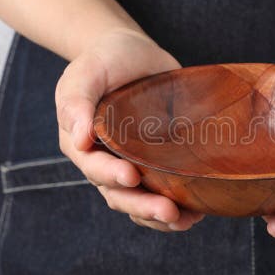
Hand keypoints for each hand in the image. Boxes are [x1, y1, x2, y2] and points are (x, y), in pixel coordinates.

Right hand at [55, 30, 205, 230]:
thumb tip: (80, 139)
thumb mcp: (86, 72)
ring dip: (160, 217)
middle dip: (143, 206)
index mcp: (81, 143)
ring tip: (186, 220)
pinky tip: (198, 212)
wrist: (131, 54)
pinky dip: (177, 207)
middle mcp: (103, 161)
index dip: (111, 176)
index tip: (132, 176)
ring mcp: (130, 165)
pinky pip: (160, 194)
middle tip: (169, 211)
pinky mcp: (156, 164)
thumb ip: (77, 101)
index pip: (93, 167)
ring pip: (140, 202)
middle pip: (119, 195)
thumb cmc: (104, 60)